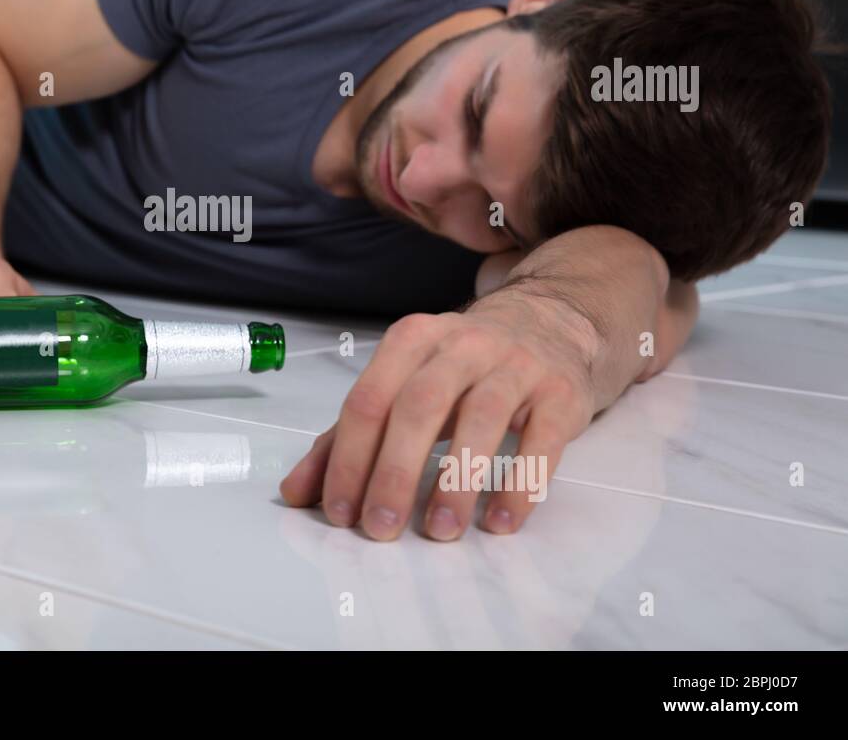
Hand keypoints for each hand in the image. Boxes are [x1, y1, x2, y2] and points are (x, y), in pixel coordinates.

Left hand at [279, 294, 598, 541]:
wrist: (550, 325)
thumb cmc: (461, 367)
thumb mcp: (401, 386)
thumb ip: (345, 438)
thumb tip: (295, 492)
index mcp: (411, 340)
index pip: (369, 400)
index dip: (348, 458)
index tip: (339, 511)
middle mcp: (462, 345)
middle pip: (419, 405)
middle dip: (394, 471)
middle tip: (380, 526)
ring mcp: (515, 364)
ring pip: (481, 418)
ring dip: (456, 480)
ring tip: (439, 530)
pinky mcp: (560, 392)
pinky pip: (543, 439)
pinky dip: (521, 483)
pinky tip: (500, 520)